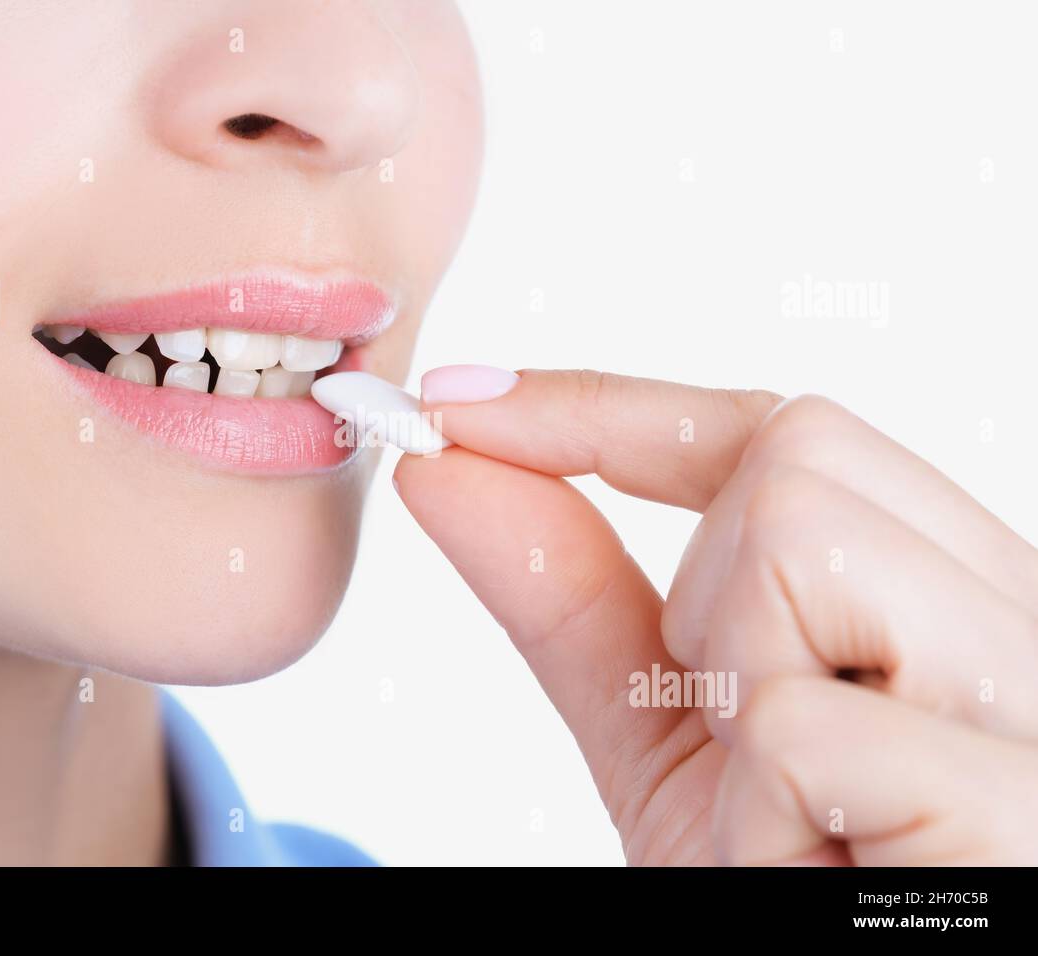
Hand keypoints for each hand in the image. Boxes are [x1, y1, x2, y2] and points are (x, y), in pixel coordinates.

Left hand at [394, 368, 1037, 864]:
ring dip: (733, 697)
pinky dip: (758, 815)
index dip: (604, 408)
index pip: (780, 431)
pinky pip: (801, 722)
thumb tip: (450, 469)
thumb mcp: (670, 743)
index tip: (459, 404)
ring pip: (803, 541)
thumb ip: (574, 599)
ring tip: (800, 814)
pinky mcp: (1022, 804)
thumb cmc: (783, 885)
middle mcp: (1019, 620)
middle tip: (738, 734)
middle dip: (702, 589)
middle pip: (797, 452)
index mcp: (942, 598)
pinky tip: (825, 871)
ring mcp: (1035, 703)